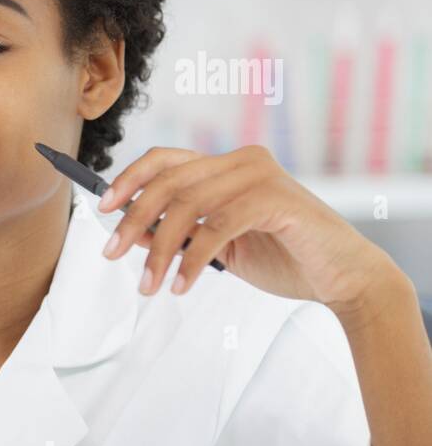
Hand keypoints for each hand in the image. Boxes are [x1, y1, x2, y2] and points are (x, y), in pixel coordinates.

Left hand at [96, 144, 397, 314]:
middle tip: (111, 254)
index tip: (102, 208)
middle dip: (133, 219)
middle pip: (169, 181)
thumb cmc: (283, 258)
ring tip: (149, 286)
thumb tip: (130, 231)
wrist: (343, 278)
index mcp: (227, 165)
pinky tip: (182, 286)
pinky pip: (217, 228)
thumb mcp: (217, 247)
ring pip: (187, 206)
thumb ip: (180, 232)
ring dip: (160, 250)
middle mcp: (242, 161)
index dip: (129, 179)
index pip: (165, 159)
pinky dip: (192, 260)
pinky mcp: (276, 200)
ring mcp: (261, 176)